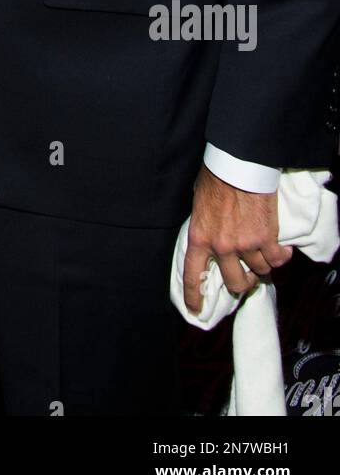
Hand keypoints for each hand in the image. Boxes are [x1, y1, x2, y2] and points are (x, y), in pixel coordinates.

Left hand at [183, 163, 293, 313]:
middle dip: (242, 283)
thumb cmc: (216, 178)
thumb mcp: (199, 204)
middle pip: (235, 283)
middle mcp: (221, 247)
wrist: (238, 166)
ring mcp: (245, 245)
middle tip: (247, 275)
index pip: (193, 275)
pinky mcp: (266, 238)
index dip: (194, 295)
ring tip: (264, 252)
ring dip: (263, 264)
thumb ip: (205, 225)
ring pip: (259, 270)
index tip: (195, 308)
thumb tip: (210, 233)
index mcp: (199, 237)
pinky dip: (282, 256)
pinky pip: (277, 259)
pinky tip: (282, 249)